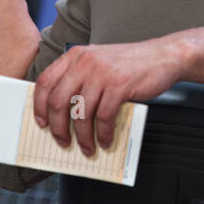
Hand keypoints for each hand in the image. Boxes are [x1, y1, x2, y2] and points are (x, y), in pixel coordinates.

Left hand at [33, 36, 187, 152]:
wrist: (164, 55)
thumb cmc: (131, 63)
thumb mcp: (98, 62)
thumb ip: (80, 77)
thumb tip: (63, 112)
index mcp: (75, 56)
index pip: (45, 82)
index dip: (39, 106)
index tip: (42, 123)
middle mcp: (84, 62)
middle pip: (58, 101)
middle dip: (58, 128)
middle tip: (63, 141)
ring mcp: (102, 73)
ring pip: (81, 113)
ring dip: (83, 136)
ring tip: (88, 147)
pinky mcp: (119, 85)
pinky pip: (104, 117)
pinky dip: (104, 134)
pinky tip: (106, 140)